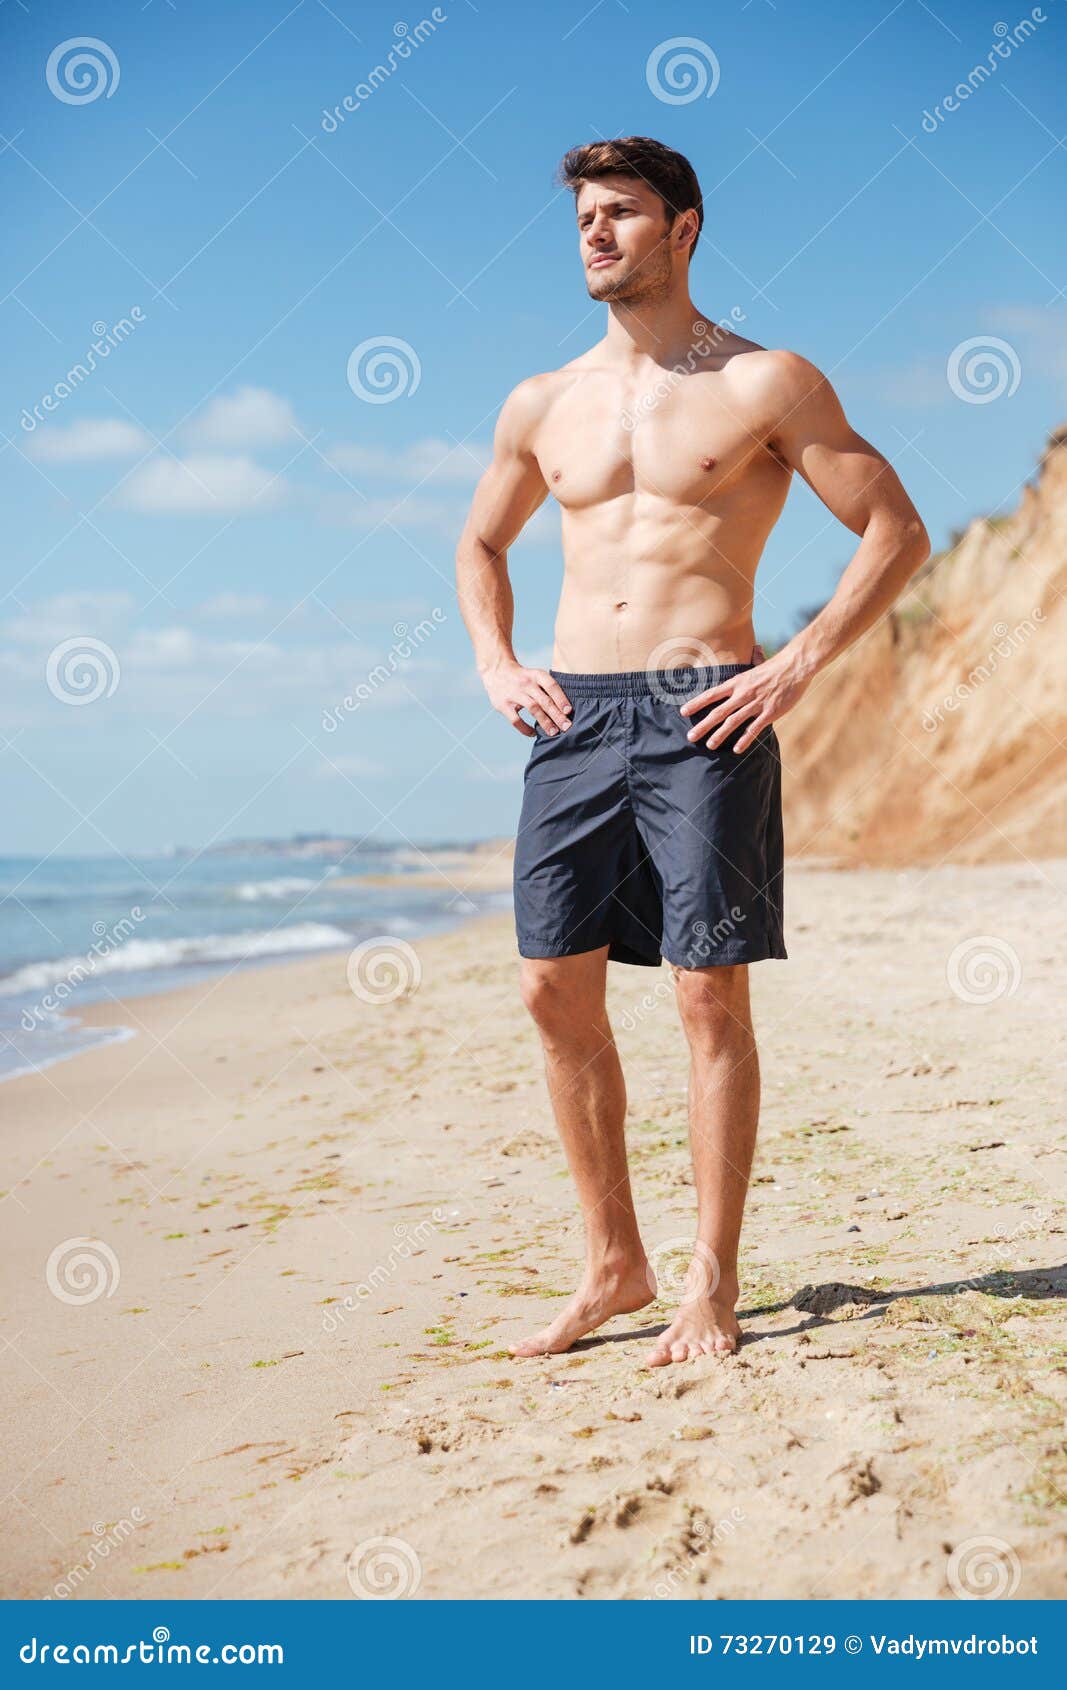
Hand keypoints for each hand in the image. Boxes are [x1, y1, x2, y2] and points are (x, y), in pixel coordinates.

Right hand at [482, 660, 572, 737]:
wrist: (496, 670)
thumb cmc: (522, 677)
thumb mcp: (535, 675)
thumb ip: (547, 689)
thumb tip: (565, 710)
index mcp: (536, 675)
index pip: (551, 686)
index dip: (561, 698)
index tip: (569, 711)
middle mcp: (526, 683)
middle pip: (544, 700)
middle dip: (556, 715)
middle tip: (566, 727)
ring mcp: (514, 693)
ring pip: (533, 709)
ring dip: (545, 722)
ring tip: (553, 732)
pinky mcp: (503, 704)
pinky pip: (516, 720)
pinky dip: (525, 728)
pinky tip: (534, 733)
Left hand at [679, 650, 809, 753]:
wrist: (795, 666)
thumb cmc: (776, 667)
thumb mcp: (757, 665)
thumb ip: (750, 666)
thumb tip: (755, 649)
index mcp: (737, 682)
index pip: (712, 694)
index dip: (696, 704)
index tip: (683, 712)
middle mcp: (743, 694)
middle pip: (718, 712)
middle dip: (702, 726)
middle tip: (690, 737)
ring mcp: (755, 704)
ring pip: (733, 722)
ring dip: (719, 735)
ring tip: (710, 745)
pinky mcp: (769, 712)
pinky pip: (754, 728)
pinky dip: (744, 739)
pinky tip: (736, 749)